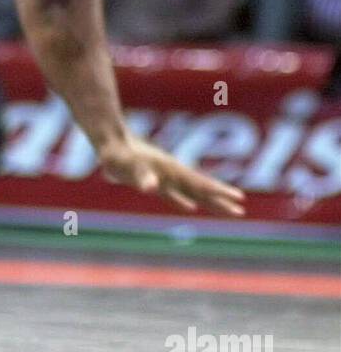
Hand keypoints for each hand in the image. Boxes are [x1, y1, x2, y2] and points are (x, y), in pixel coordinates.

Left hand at [98, 133, 245, 216]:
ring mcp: (164, 176)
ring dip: (208, 200)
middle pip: (201, 189)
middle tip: (242, 211)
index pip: (200, 184)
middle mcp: (171, 173)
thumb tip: (152, 187)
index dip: (219, 192)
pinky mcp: (154, 179)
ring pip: (191, 191)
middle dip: (221, 200)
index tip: (239, 200)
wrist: (108, 140)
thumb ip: (140, 175)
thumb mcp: (126, 166)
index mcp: (170, 171)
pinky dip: (185, 200)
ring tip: (226, 209)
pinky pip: (175, 193)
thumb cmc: (116, 154)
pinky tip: (190, 207)